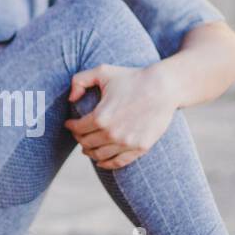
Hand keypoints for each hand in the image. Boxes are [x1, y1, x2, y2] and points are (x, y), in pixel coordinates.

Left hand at [63, 63, 178, 169]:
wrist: (164, 87)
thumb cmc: (132, 77)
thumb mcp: (103, 71)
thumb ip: (79, 80)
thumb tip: (70, 99)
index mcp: (101, 117)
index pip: (77, 128)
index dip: (71, 126)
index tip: (69, 123)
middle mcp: (113, 134)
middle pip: (87, 143)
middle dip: (79, 138)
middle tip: (78, 134)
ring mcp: (127, 143)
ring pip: (99, 156)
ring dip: (90, 152)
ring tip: (87, 147)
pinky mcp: (141, 148)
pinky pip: (118, 162)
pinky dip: (106, 164)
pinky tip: (100, 161)